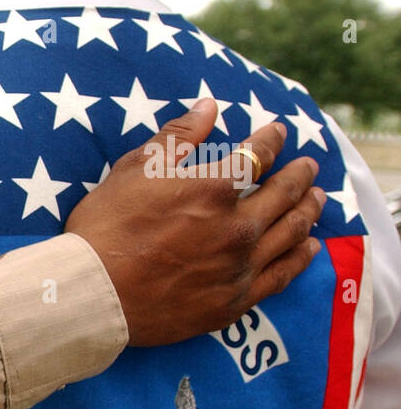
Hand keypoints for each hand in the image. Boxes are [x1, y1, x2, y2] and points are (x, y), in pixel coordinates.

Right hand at [67, 99, 324, 346]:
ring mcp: (238, 266)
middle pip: (284, 194)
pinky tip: (309, 247)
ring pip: (290, 233)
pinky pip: (280, 276)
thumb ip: (175, 139)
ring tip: (317, 199)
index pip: (257, 155)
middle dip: (300, 175)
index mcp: (212, 188)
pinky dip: (300, 257)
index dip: (271, 139)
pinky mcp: (233, 301)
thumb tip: (208, 107)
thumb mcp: (131, 171)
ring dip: (308, 211)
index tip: (278, 131)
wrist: (91, 295)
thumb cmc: (103, 229)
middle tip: (309, 166)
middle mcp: (237, 226)